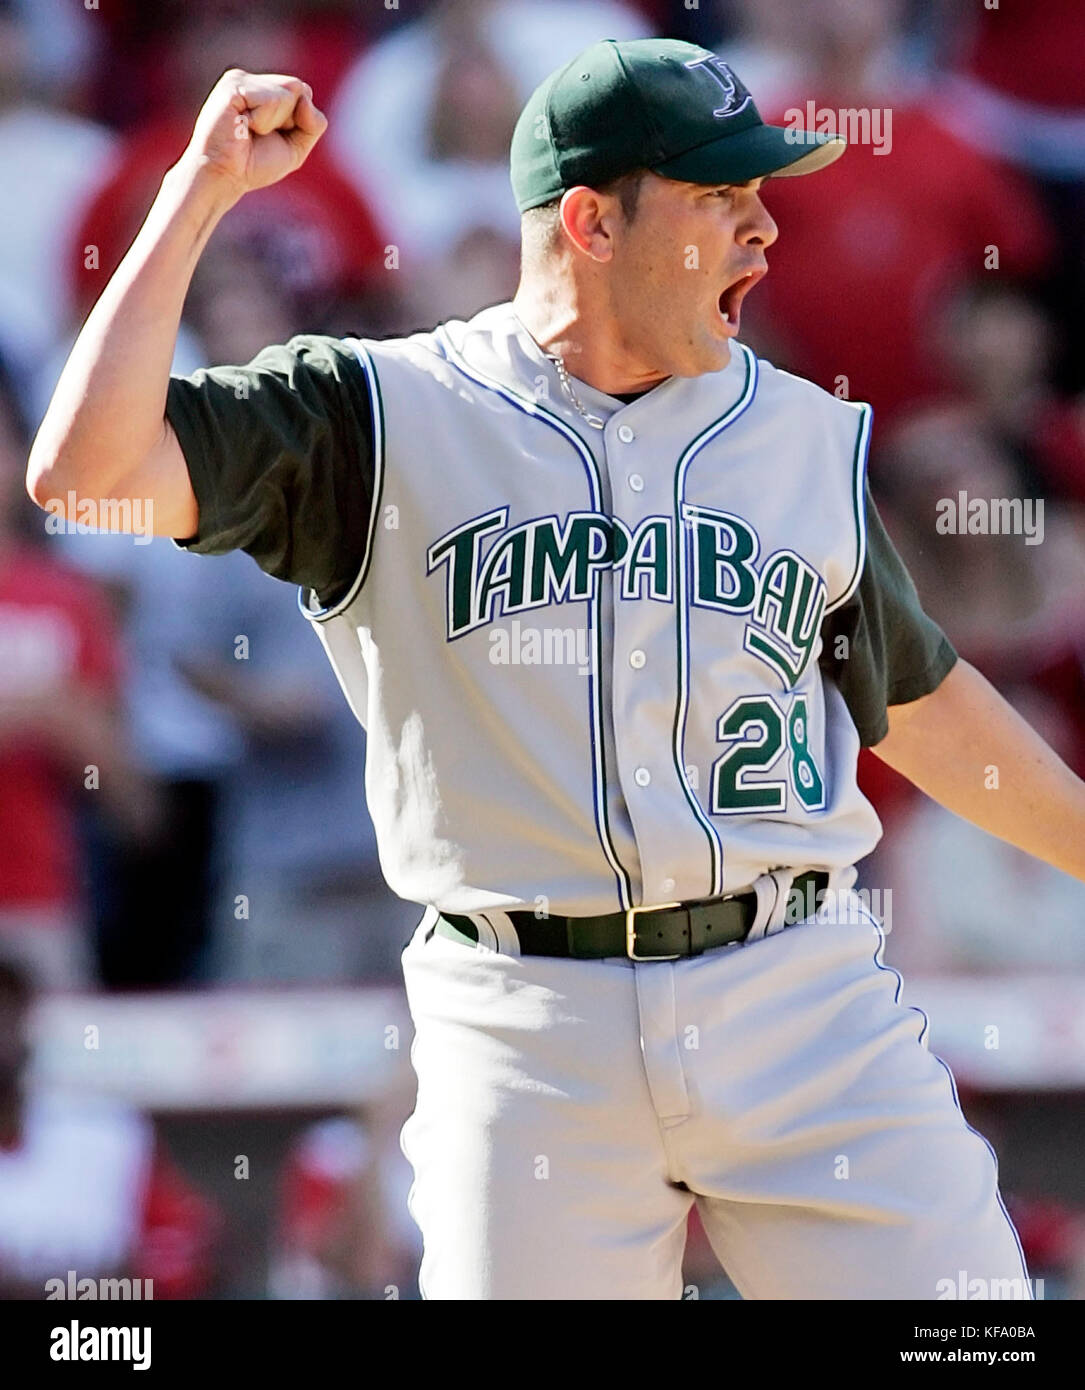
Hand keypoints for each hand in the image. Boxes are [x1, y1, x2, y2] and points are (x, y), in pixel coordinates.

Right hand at [180, 68, 327, 199]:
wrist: (223, 177)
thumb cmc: (253, 165)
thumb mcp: (296, 147)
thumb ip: (314, 123)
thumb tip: (305, 95)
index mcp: (264, 89)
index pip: (304, 93)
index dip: (298, 121)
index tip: (270, 137)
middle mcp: (252, 80)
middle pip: (299, 88)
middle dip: (288, 120)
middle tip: (259, 134)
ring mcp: (240, 80)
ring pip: (288, 93)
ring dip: (273, 123)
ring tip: (248, 130)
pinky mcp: (233, 85)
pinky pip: (271, 99)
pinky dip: (263, 121)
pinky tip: (241, 126)